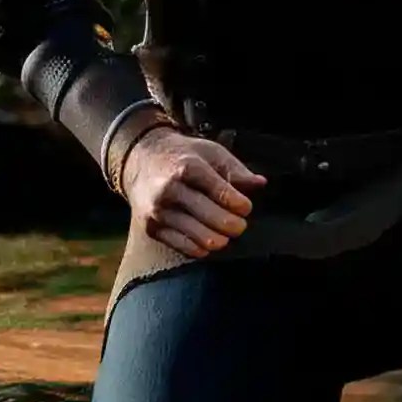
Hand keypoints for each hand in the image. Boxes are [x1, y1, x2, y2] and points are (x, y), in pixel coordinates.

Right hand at [121, 127, 266, 258]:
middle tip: (238, 223)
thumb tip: (260, 183)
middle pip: (215, 219)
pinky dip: (203, 247)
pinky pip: (187, 248)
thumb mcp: (211, 153)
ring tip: (224, 231)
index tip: (245, 207)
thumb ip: (236, 170)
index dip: (242, 205)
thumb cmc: (184, 157)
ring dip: (221, 238)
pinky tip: (208, 237)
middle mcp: (170, 190)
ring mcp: (159, 211)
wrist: (140, 160)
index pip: (223, 194)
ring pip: (203, 238)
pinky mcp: (151, 228)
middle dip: (235, 225)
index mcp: (188, 168)